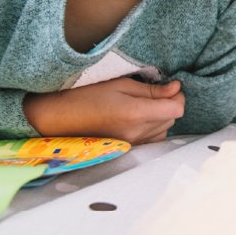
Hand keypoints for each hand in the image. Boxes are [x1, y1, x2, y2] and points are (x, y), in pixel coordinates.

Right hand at [24, 78, 185, 143]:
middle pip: (171, 119)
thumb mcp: (120, 84)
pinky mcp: (127, 150)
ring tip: (141, 106)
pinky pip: (152, 140)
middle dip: (168, 105)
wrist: (58, 119)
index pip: (176, 109)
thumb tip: (177, 89)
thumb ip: (151, 89)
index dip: (177, 96)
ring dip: (160, 117)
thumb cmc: (86, 96)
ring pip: (164, 129)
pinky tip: (137, 119)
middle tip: (152, 93)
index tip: (169, 87)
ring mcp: (132, 144)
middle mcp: (137, 133)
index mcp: (135, 114)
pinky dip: (152, 129)